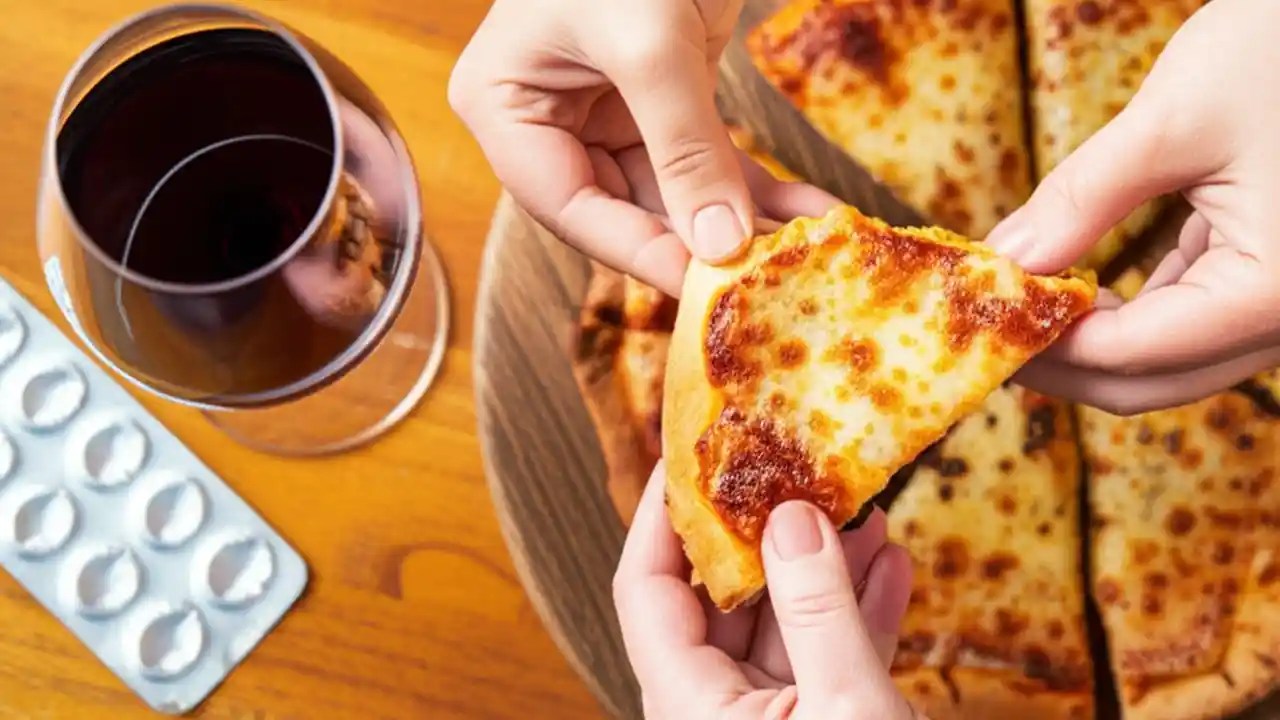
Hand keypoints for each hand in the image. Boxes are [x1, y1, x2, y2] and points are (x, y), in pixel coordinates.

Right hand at [448, 0, 837, 295]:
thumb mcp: (650, 43)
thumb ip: (682, 148)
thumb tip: (721, 247)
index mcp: (505, 105)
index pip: (566, 204)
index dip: (634, 248)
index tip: (702, 282)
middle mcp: (549, 117)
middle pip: (621, 206)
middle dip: (697, 237)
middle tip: (763, 275)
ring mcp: (606, 109)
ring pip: (671, 192)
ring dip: (739, 218)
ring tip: (803, 250)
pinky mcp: (662, 97)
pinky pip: (703, 158)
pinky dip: (753, 185)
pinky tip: (804, 212)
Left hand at [613, 464, 917, 718]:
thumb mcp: (844, 706)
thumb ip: (817, 612)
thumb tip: (792, 517)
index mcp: (689, 703)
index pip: (646, 587)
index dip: (664, 514)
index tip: (690, 454)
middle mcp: (714, 707)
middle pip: (723, 597)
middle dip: (772, 532)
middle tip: (802, 472)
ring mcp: (766, 718)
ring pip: (784, 624)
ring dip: (828, 569)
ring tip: (866, 512)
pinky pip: (826, 661)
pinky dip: (858, 616)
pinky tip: (891, 567)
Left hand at [985, 0, 1279, 414]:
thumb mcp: (1174, 120)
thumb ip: (1082, 200)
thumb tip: (1007, 261)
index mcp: (1271, 292)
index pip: (1128, 355)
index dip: (1040, 347)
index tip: (974, 323)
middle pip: (1149, 379)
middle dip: (1060, 363)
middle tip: (982, 331)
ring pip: (1170, 358)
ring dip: (1090, 342)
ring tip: (1015, 308)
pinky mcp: (1274, 274)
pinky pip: (1191, 317)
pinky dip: (1129, 310)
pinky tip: (1074, 285)